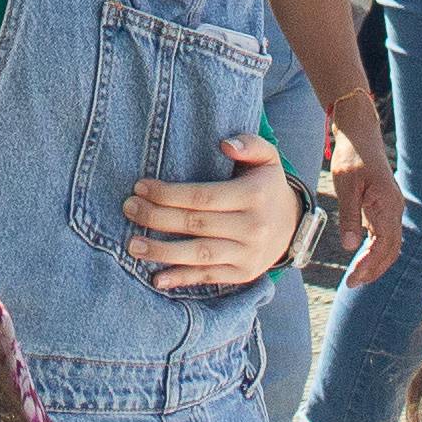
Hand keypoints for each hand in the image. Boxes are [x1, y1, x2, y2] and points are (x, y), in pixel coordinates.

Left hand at [122, 135, 301, 294]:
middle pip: (196, 224)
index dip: (168, 193)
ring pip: (199, 254)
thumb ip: (249, 143)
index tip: (140, 187)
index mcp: (254, 195)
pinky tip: (157, 278)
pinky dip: (182, 279)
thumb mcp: (267, 157)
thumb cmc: (267, 184)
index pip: (203, 196)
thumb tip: (225, 144)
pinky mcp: (243, 274)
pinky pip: (208, 277)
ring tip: (133, 245)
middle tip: (129, 209)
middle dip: (157, 218)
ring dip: (162, 251)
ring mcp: (248, 254)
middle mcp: (253, 227)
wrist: (293, 225)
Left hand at [325, 132, 408, 287]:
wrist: (360, 134)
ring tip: (356, 277)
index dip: (369, 265)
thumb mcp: (346, 185)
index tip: (352, 278)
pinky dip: (374, 250)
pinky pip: (384, 235)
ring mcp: (391, 208)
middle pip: (391, 250)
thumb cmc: (351, 156)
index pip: (384, 246)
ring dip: (375, 262)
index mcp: (388, 205)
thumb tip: (350, 246)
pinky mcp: (384, 206)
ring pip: (389, 244)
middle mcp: (394, 209)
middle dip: (373, 269)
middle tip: (352, 284)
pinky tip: (361, 258)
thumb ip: (350, 216)